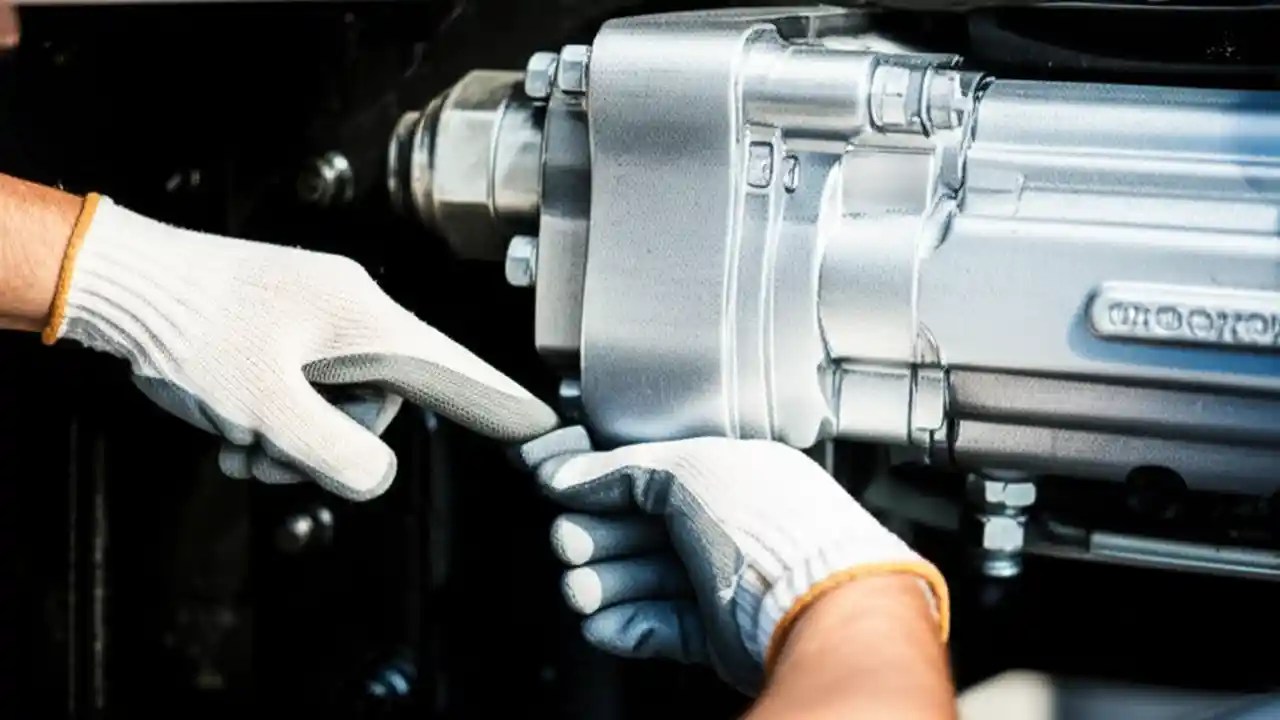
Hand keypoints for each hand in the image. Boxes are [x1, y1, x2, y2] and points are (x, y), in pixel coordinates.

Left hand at [45, 194, 557, 499]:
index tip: (534, 418)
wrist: (125, 284)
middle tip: (266, 455)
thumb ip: (334, 450)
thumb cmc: (192, 329)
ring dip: (287, 439)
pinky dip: (271, 420)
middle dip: (324, 445)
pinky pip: (302, 390)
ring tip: (237, 441)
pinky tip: (232, 427)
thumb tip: (378, 480)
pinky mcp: (285, 328)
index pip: (448, 365)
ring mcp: (316, 318)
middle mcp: (350, 311)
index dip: (491, 397)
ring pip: (333, 405)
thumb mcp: (266, 406)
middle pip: (378, 405)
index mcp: (363, 318)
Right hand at [519, 426, 948, 694]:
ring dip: (604, 582)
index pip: (648, 468)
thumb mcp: (690, 466)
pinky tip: (601, 622)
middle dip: (594, 532)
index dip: (595, 474)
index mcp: (732, 471)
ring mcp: (724, 582)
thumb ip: (621, 466)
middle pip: (638, 526)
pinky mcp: (718, 634)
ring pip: (644, 578)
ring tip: (580, 587)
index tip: (552, 480)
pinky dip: (626, 625)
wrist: (817, 603)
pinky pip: (659, 627)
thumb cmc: (775, 525)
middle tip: (568, 540)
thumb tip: (567, 474)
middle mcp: (729, 525)